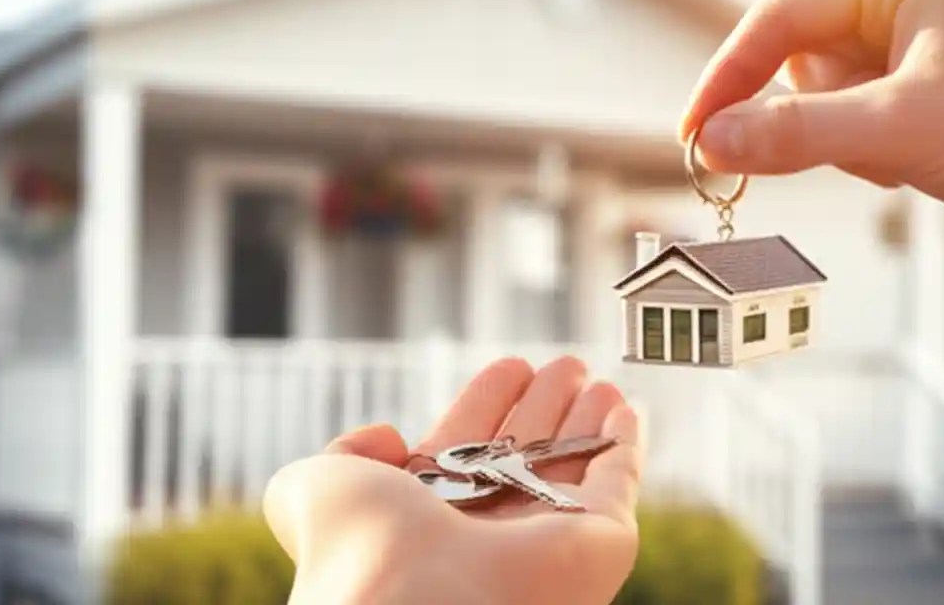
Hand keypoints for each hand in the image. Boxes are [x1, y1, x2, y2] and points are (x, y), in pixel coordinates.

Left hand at [263, 357, 640, 604]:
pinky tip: (625, 410)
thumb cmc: (359, 550)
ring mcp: (547, 535)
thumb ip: (343, 454)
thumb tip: (390, 435)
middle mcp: (490, 526)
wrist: (417, 602)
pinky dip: (625, 444)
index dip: (489, 402)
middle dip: (545, 405)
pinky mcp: (600, 539)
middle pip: (525, 452)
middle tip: (566, 363)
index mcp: (430, 513)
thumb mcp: (318, 485)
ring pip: (573, 464)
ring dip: (587, 419)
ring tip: (597, 377)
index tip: (511, 366)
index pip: (467, 446)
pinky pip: (619, 481)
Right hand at [681, 0, 943, 298]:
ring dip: (843, 137)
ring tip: (903, 153)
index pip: (775, 17)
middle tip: (848, 152)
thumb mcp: (894, 133)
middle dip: (814, 116)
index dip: (727, 80)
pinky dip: (863, 145)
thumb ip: (792, 134)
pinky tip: (912, 157)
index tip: (694, 135)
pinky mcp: (917, 72)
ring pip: (818, 91)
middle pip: (793, 56)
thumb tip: (711, 141)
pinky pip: (848, 109)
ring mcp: (908, 27)